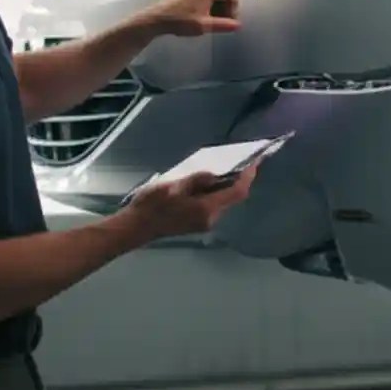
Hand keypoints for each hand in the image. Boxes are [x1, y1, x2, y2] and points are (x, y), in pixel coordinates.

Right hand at [117, 161, 258, 246]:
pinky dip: (216, 192)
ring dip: (226, 186)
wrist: (136, 227)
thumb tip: (214, 175)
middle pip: (232, 198)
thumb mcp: (172, 186)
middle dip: (238, 180)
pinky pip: (213, 204)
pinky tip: (208, 181)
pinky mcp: (197, 222)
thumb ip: (196, 181)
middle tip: (241, 161)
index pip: (236, 193)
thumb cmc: (152, 205)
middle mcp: (210, 218)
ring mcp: (204, 222)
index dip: (247, 177)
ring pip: (223, 201)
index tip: (253, 163)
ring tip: (225, 168)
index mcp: (206, 209)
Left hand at [140, 0, 268, 36]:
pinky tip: (207, 19)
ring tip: (214, 23)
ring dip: (223, 9)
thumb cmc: (178, 21)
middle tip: (226, 24)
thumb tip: (238, 25)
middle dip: (232, 7)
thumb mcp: (202, 25)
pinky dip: (215, 7)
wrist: (155, 19)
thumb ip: (222, 24)